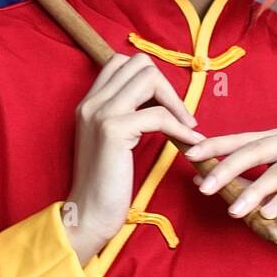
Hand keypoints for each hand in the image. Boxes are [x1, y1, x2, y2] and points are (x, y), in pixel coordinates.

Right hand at [64, 53, 201, 264]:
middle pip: (138, 63)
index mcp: (89, 102)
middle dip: (166, 86)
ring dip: (175, 102)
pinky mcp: (113, 130)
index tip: (165, 108)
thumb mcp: (111, 142)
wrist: (87, 214)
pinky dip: (180, 128)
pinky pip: (159, 115)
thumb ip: (124, 117)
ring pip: (149, 78)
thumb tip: (158, 102)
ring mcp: (100, 113)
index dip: (150, 79)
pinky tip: (189, 143)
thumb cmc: (104, 185)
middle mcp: (91, 102)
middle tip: (179, 117)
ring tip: (186, 128)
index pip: (122, 62)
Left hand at [183, 125, 276, 259]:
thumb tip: (200, 179)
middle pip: (257, 149)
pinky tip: (267, 213)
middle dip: (228, 168)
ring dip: (254, 192)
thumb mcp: (263, 200)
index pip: (243, 140)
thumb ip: (237, 186)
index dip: (216, 147)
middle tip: (207, 186)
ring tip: (235, 210)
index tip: (189, 155)